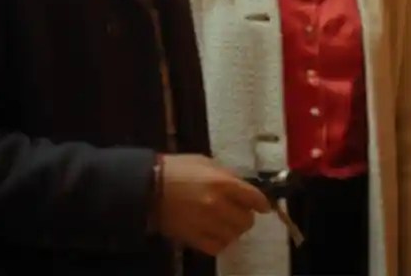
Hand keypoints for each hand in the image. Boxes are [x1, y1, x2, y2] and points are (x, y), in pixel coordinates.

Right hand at [155, 154, 270, 255]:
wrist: (147, 186)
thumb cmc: (177, 169)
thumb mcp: (206, 162)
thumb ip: (227, 175)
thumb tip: (243, 187)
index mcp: (223, 183)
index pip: (254, 198)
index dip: (261, 204)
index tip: (263, 207)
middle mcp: (218, 205)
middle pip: (246, 221)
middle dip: (245, 217)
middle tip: (238, 213)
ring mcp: (206, 224)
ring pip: (233, 236)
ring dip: (232, 231)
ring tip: (225, 224)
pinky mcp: (192, 238)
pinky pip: (216, 247)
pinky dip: (219, 243)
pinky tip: (215, 234)